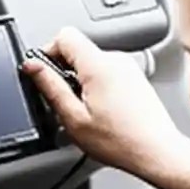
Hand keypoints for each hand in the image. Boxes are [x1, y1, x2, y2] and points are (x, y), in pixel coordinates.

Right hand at [22, 28, 186, 176]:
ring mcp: (128, 68)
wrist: (157, 152)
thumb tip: (32, 67)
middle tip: (67, 103)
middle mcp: (116, 60)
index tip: (45, 75)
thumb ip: (50, 87)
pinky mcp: (135, 78)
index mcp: (98, 65)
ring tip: (87, 112)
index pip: (64, 36)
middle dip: (65, 73)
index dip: (48, 53)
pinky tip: (103, 113)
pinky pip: (108, 73)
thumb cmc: (121, 141)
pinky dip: (98, 87)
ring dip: (82, 83)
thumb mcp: (74, 118)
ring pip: (92, 63)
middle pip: (78, 51)